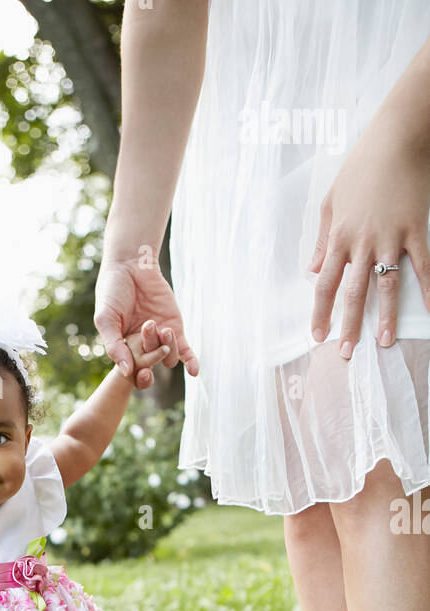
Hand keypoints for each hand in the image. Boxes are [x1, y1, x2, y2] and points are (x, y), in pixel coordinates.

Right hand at [95, 255, 198, 387]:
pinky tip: (194, 371)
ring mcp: (160, 338)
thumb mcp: (106, 320)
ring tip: (159, 326)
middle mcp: (142, 346)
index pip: (132, 372)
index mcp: (124, 348)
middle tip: (147, 328)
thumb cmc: (112, 291)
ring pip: (168, 357)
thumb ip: (114, 346)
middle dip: (151, 356)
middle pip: (151, 365)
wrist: (131, 265)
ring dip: (166, 348)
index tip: (141, 372)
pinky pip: (185, 350)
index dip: (138, 377)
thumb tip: (126, 371)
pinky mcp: (175, 327)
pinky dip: (190, 361)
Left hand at [307, 124, 429, 356]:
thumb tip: (312, 270)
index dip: (321, 312)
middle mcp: (362, 243)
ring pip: (386, 286)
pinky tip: (429, 310)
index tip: (319, 335)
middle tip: (346, 352)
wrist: (394, 140)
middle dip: (349, 325)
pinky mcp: (414, 231)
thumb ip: (322, 240)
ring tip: (383, 342)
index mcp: (339, 238)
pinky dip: (427, 289)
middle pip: (353, 292)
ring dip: (384, 317)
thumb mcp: (330, 202)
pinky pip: (422, 266)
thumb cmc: (360, 168)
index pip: (324, 284)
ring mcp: (390, 239)